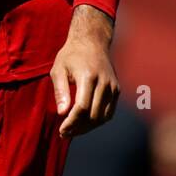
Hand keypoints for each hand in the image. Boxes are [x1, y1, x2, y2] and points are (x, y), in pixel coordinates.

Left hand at [50, 5, 118, 137]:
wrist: (92, 41)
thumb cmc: (71, 55)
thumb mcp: (59, 69)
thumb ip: (60, 91)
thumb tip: (62, 113)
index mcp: (89, 76)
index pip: (82, 107)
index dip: (72, 122)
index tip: (61, 130)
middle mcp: (104, 82)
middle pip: (93, 115)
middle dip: (78, 128)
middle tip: (64, 133)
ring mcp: (113, 87)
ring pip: (102, 117)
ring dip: (87, 128)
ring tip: (73, 131)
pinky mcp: (117, 90)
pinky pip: (109, 113)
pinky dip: (97, 121)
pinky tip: (84, 123)